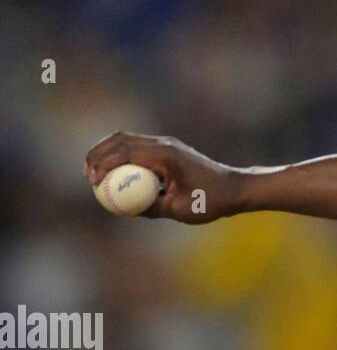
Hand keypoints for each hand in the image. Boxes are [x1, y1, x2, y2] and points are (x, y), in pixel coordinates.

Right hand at [83, 132, 244, 222]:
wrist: (235, 188)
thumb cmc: (210, 200)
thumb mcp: (177, 210)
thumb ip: (149, 208)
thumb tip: (123, 208)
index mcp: (165, 155)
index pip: (124, 152)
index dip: (103, 165)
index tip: (93, 183)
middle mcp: (164, 144)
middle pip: (120, 139)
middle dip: (98, 154)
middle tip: (87, 175)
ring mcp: (167, 144)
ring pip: (127, 139)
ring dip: (108, 152)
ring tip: (94, 173)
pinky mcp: (169, 149)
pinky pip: (138, 147)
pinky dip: (122, 155)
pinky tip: (115, 173)